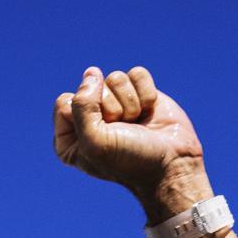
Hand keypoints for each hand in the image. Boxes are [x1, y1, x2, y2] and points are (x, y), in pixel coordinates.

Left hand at [52, 65, 208, 216]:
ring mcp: (116, 104)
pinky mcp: (139, 93)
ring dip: (130, 103)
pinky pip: (136, 74)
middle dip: (112, 109)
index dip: (86, 114)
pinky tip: (149, 112)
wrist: (172, 164)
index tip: (103, 134)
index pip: (64, 102)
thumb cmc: (131, 160)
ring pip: (115, 78)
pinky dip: (146, 93)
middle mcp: (89, 119)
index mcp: (69, 138)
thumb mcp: (95, 142)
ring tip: (137, 124)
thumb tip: (92, 72)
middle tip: (124, 131)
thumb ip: (81, 106)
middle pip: (91, 88)